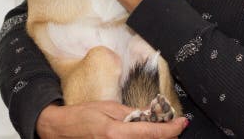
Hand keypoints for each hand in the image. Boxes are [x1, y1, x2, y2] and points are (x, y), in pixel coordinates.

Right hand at [37, 101, 188, 138]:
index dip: (171, 128)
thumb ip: (133, 113)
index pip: (152, 133)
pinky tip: (145, 135)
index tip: (182, 122)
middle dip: (167, 136)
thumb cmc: (83, 116)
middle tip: (173, 126)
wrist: (61, 131)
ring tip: (159, 129)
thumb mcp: (110, 107)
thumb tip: (155, 114)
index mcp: (116, 133)